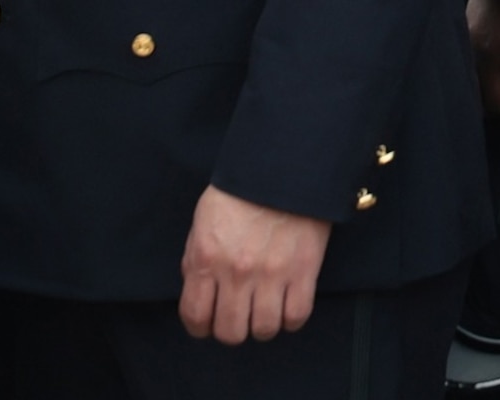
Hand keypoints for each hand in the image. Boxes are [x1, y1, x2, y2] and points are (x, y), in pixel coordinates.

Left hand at [178, 186, 330, 343]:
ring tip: (266, 310)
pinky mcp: (304, 270)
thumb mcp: (202, 224)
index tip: (209, 323)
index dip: (201, 328)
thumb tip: (200, 292)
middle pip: (231, 332)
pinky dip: (291, 319)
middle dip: (233, 329)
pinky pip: (296, 316)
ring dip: (263, 326)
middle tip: (240, 316)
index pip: (195, 317)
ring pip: (264, 330)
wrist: (283, 166)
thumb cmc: (240, 193)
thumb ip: (197, 260)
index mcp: (207, 260)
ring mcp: (272, 274)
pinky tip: (288, 305)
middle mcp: (237, 273)